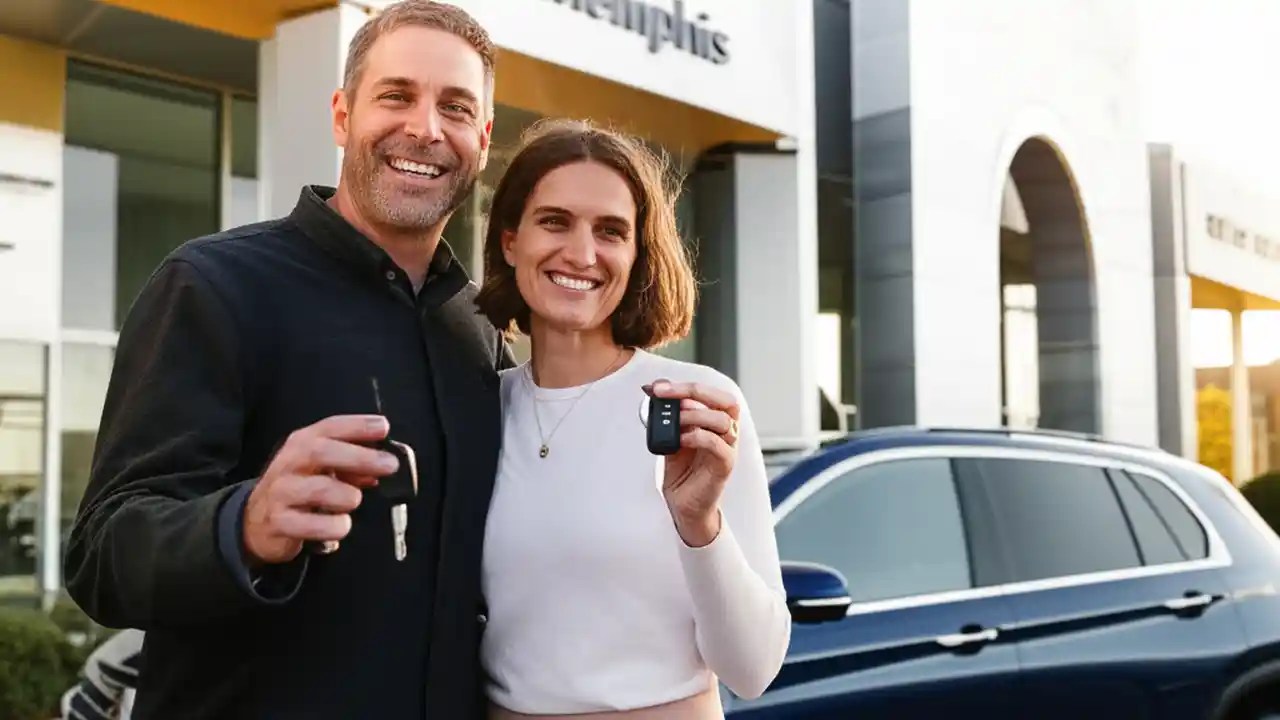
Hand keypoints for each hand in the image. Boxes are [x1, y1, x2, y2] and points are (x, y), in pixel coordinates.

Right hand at [243, 415, 399, 565]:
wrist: (256, 523)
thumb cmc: (299, 489)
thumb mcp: (322, 469)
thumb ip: (352, 465)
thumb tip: (383, 465)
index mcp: (301, 444)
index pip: (329, 427)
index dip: (357, 425)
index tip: (384, 428)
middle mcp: (288, 464)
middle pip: (320, 452)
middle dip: (359, 456)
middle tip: (389, 465)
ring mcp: (280, 493)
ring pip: (319, 489)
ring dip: (347, 496)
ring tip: (354, 501)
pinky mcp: (278, 523)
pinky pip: (311, 525)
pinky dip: (333, 526)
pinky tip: (340, 525)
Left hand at [645, 379, 741, 546]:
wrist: (682, 504)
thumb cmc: (681, 470)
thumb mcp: (671, 436)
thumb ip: (668, 414)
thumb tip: (654, 387)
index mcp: (716, 421)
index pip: (713, 394)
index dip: (687, 386)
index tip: (659, 387)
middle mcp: (727, 432)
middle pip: (726, 401)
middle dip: (695, 392)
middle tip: (668, 395)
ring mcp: (729, 449)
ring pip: (724, 420)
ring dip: (695, 414)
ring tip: (675, 420)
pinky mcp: (725, 466)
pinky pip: (719, 445)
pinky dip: (698, 436)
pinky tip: (681, 439)